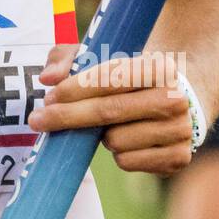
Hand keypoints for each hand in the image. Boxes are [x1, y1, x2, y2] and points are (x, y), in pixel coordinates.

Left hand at [27, 46, 194, 176]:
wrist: (180, 99)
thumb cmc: (130, 77)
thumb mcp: (103, 57)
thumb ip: (69, 58)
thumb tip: (47, 78)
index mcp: (161, 67)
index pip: (110, 78)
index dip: (74, 89)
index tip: (48, 98)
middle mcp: (176, 100)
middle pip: (108, 112)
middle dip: (67, 117)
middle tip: (38, 120)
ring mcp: (181, 131)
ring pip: (115, 141)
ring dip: (99, 135)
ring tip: (108, 124)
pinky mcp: (179, 158)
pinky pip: (127, 162)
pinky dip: (117, 153)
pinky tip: (125, 137)